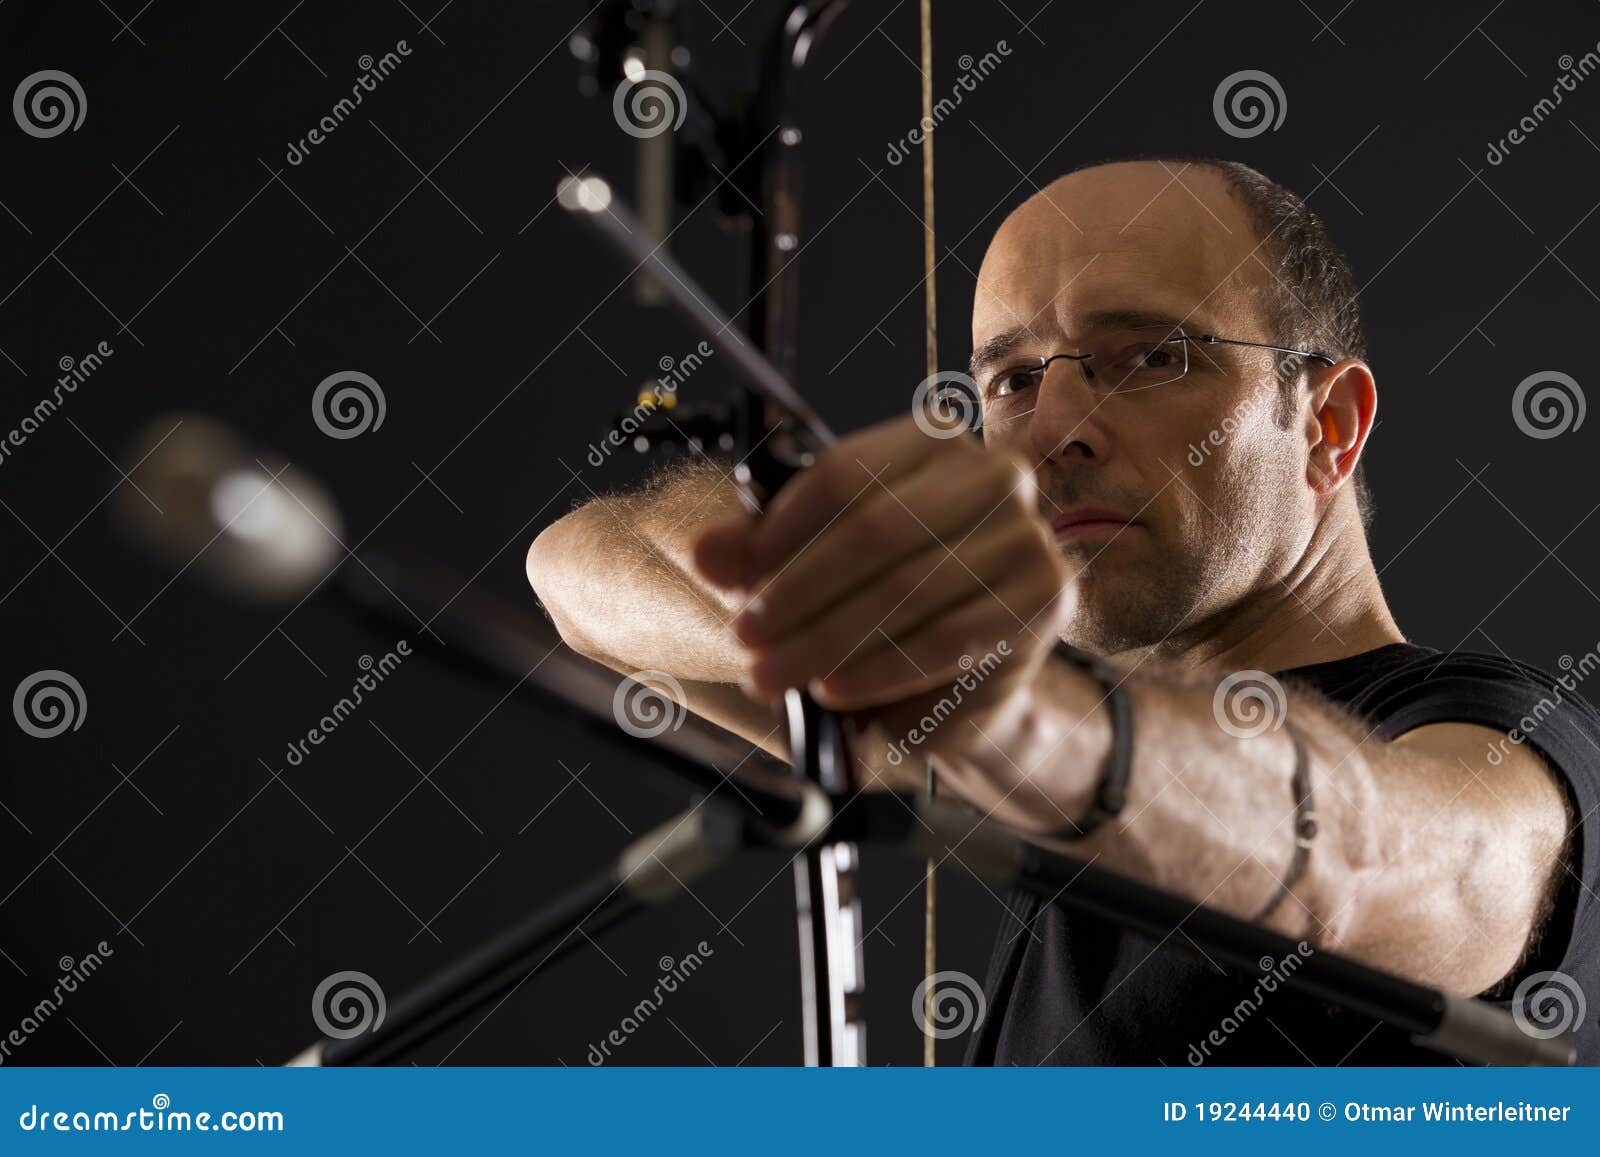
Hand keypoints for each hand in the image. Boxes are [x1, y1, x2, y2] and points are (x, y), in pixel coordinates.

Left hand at [691, 413, 1074, 758]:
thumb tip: (705, 551)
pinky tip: (834, 689)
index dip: (780, 529)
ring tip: (773, 674)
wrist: (970, 670)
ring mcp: (1028, 534)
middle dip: (799, 592)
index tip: (730, 580)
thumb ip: (760, 554)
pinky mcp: (1045, 600)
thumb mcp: (816, 566)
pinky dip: (881, 669)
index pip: (844, 474)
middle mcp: (994, 474)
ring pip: (908, 590)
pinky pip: (947, 640)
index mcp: (933, 440)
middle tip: (745, 639)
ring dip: (827, 640)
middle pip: (877, 531)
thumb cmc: (888, 599)